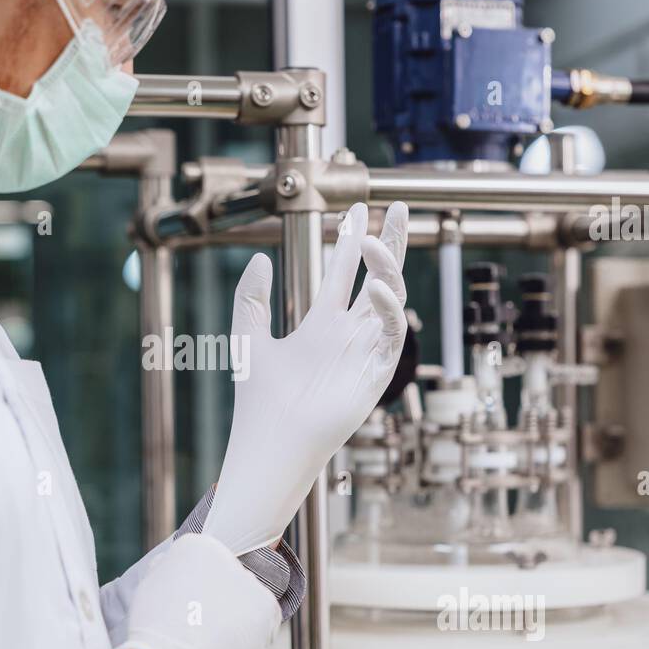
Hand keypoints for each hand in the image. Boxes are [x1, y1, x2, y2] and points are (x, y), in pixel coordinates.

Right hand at [112, 533, 280, 648]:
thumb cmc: (154, 633)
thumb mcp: (151, 586)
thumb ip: (171, 570)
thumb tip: (181, 570)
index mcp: (195, 546)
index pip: (207, 559)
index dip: (199, 586)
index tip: (191, 605)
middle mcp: (225, 555)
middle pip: (229, 575)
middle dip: (222, 597)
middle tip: (206, 624)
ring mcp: (249, 580)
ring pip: (249, 596)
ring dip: (240, 613)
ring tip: (217, 639)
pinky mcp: (267, 605)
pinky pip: (266, 617)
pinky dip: (257, 632)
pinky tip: (235, 643)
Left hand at [202, 201, 408, 554]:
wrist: (269, 442)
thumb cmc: (257, 401)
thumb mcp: (247, 338)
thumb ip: (250, 298)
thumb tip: (260, 257)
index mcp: (321, 326)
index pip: (344, 274)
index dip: (351, 241)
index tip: (359, 209)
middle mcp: (348, 335)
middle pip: (378, 279)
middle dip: (390, 243)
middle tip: (400, 206)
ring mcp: (364, 352)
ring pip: (390, 299)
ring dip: (388, 267)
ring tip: (376, 237)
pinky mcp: (375, 373)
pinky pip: (391, 334)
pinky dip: (391, 309)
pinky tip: (382, 288)